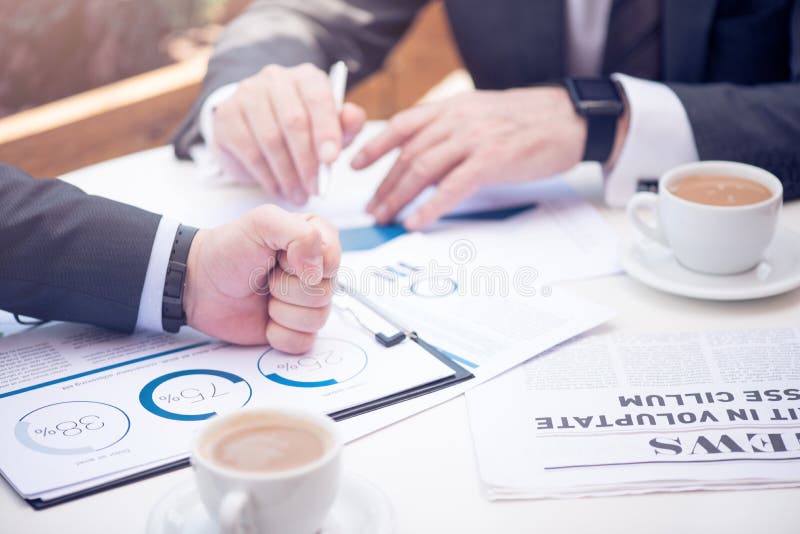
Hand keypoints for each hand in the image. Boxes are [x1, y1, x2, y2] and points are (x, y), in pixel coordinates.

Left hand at [183, 205, 340, 352]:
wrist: (198, 285)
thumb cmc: (228, 250)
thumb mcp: (261, 223)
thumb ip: (300, 234)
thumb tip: (317, 273)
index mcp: (315, 240)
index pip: (333, 260)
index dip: (306, 263)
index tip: (279, 257)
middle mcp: (316, 272)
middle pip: (325, 293)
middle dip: (288, 288)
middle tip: (266, 277)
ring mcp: (306, 303)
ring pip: (317, 319)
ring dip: (282, 311)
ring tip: (263, 296)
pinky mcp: (295, 329)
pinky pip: (304, 342)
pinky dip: (280, 334)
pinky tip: (265, 320)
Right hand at [212, 63, 366, 203]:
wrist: (258, 126)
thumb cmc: (305, 129)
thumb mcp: (332, 128)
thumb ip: (347, 124)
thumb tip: (352, 116)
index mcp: (306, 77)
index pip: (318, 98)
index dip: (326, 130)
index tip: (331, 160)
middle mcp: (274, 79)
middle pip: (293, 121)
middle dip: (307, 161)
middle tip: (317, 189)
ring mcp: (246, 95)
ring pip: (270, 139)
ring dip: (288, 174)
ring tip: (299, 195)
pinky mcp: (226, 116)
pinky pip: (249, 151)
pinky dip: (267, 176)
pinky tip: (278, 190)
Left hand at [353, 87, 627, 229]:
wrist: (567, 119)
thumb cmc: (525, 121)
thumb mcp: (480, 114)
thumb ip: (449, 134)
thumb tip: (423, 168)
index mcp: (451, 107)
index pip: (402, 125)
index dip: (375, 147)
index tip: (354, 166)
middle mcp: (457, 119)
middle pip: (408, 154)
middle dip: (384, 184)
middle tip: (372, 207)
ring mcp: (473, 139)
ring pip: (423, 170)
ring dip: (399, 197)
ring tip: (386, 217)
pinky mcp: (491, 160)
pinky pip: (451, 188)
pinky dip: (429, 207)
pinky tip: (415, 221)